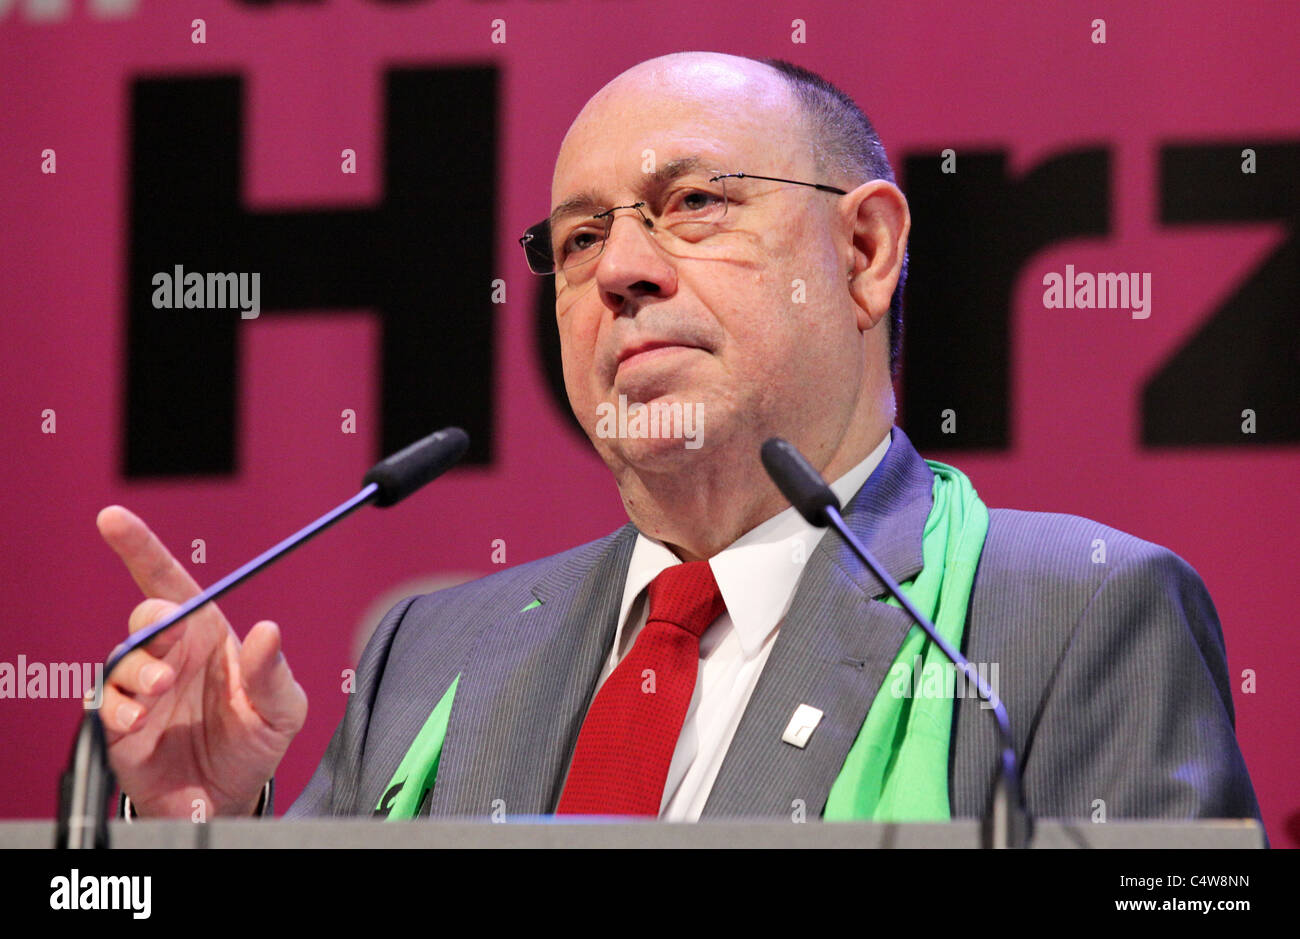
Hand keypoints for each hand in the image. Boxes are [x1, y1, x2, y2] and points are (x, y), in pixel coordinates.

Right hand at [95, 506, 307, 817]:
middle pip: (146, 617)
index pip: (170, 582)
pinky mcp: (123, 726)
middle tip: (170, 639)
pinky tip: (140, 720)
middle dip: (153, 622)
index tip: (114, 519)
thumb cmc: (256, 740)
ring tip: (162, 687)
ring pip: (123, 659)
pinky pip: (108, 706)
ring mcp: (144, 690)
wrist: (231, 798)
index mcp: (207, 636)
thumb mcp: (282, 709)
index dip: (141, 547)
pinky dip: (120, 708)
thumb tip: (270, 631)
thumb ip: (273, 673)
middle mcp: (171, 656)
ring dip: (139, 668)